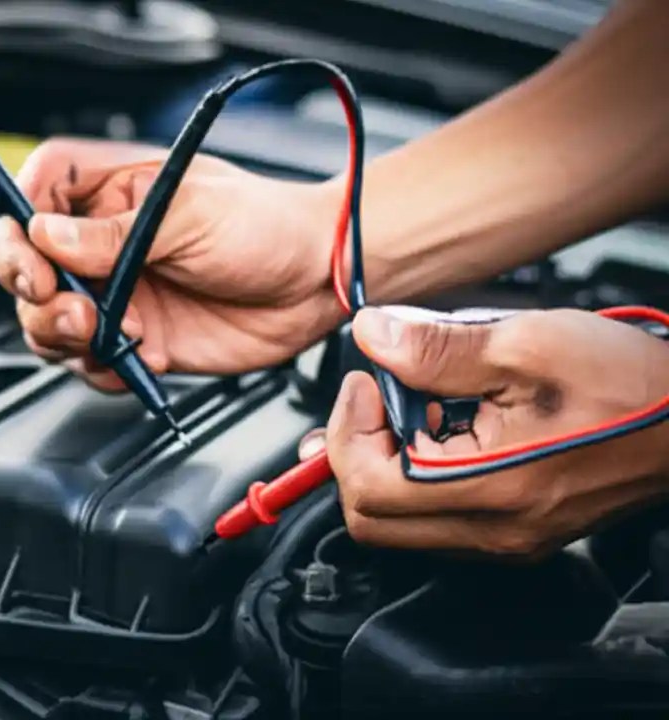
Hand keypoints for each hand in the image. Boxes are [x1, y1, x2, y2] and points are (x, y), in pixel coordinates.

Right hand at [0, 137, 344, 389]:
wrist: (317, 281)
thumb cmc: (266, 224)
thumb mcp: (188, 214)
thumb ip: (114, 234)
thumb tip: (47, 236)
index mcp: (106, 191)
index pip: (31, 197)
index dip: (18, 231)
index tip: (34, 260)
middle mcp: (100, 243)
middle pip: (26, 268)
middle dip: (34, 295)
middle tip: (74, 309)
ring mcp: (114, 293)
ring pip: (47, 320)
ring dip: (63, 335)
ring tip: (109, 333)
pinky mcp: (135, 340)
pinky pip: (90, 363)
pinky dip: (103, 369)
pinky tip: (140, 357)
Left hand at [320, 306, 668, 558]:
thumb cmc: (633, 388)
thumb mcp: (526, 345)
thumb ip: (437, 348)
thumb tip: (373, 338)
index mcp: (489, 491)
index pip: (365, 487)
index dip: (350, 428)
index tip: (367, 384)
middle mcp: (493, 531)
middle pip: (370, 517)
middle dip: (358, 450)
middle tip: (379, 399)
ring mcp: (506, 539)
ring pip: (400, 522)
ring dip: (388, 461)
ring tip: (421, 408)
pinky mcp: (518, 531)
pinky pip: (439, 518)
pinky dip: (422, 475)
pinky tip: (448, 429)